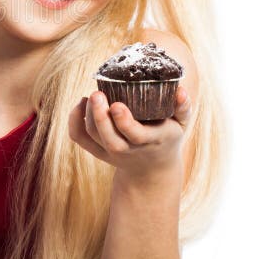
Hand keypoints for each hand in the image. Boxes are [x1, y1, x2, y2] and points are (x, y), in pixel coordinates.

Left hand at [68, 87, 190, 177]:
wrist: (152, 168)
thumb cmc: (167, 137)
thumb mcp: (180, 124)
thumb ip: (183, 107)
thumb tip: (181, 90)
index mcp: (151, 141)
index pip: (136, 135)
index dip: (124, 122)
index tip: (117, 104)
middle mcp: (129, 149)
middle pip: (110, 139)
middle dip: (100, 116)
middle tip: (97, 94)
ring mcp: (111, 152)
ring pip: (93, 136)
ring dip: (88, 114)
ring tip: (92, 95)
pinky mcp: (98, 150)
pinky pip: (79, 138)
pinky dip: (74, 121)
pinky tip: (81, 103)